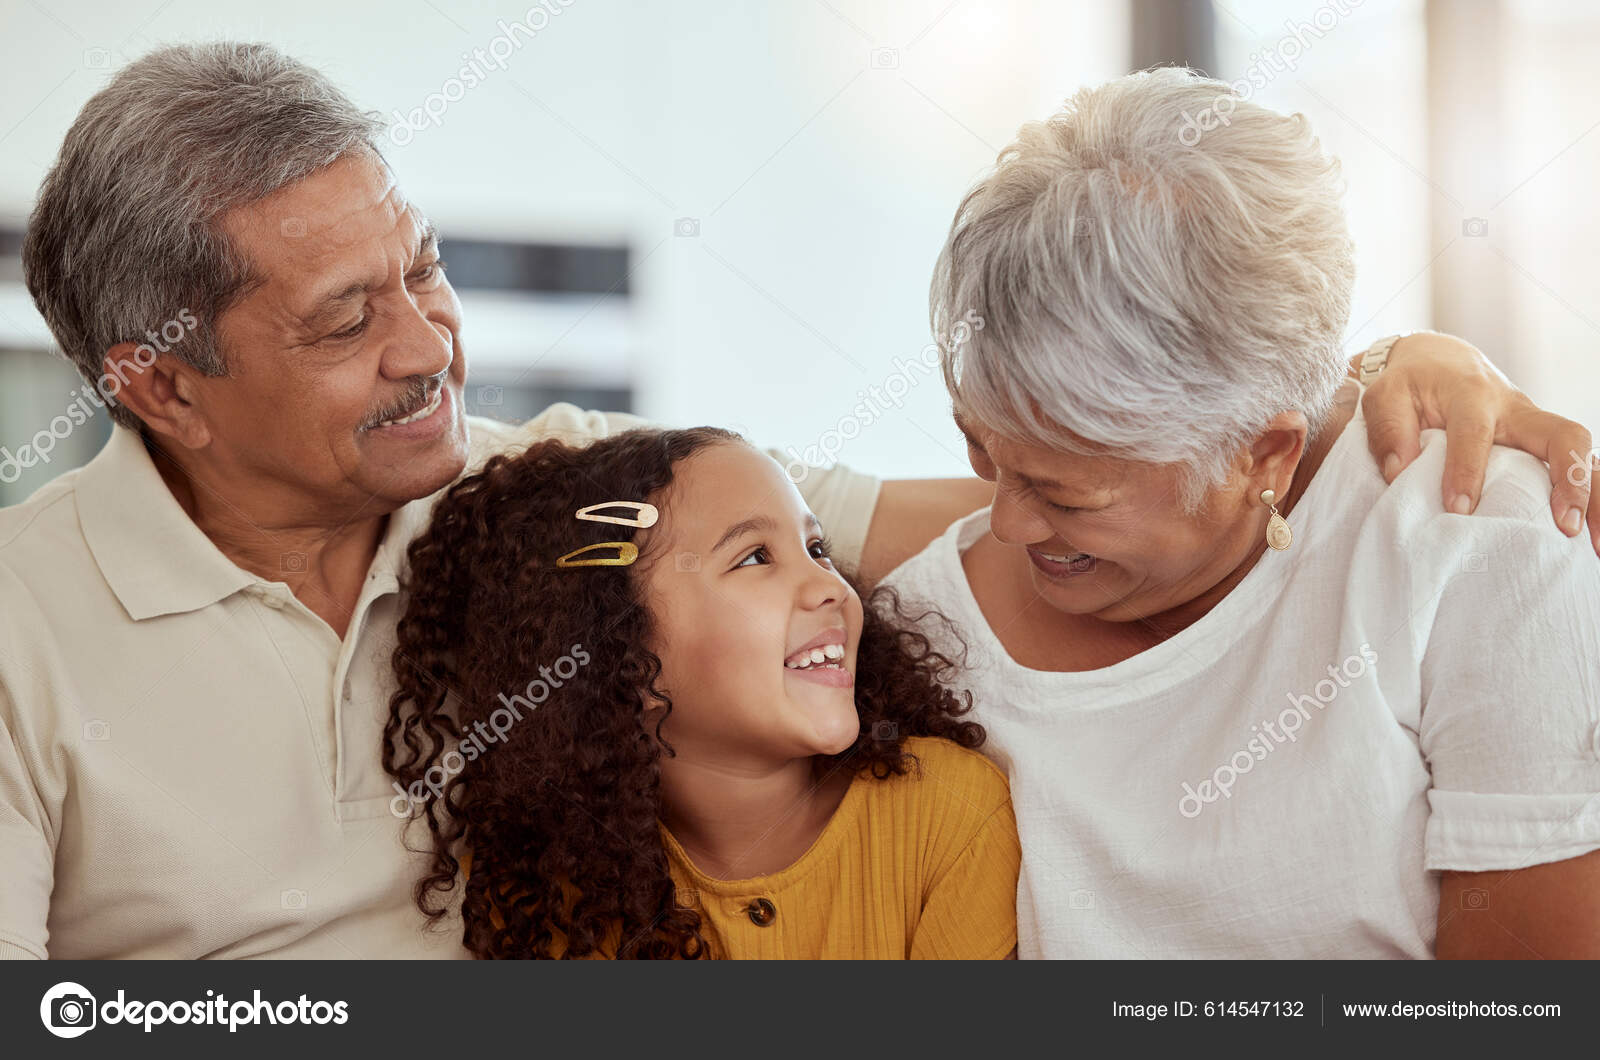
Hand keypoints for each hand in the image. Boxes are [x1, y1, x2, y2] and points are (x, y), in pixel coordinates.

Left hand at [1361, 331, 1597, 554]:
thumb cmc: (1410, 382)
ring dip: (1594, 496)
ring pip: (1580, 453)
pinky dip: (1586, 496)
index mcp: (1472, 394)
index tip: (1459, 509)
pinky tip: (1588, 536)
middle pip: (1563, 435)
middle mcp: (1515, 409)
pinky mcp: (1538, 443)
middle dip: (1573, 481)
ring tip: (1596, 545)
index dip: (1467, 471)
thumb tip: (1399, 472)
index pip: (1475, 433)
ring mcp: (1534, 426)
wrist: (1438, 361)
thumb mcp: (1385, 394)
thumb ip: (1389, 429)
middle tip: (1566, 528)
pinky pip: (1572, 465)